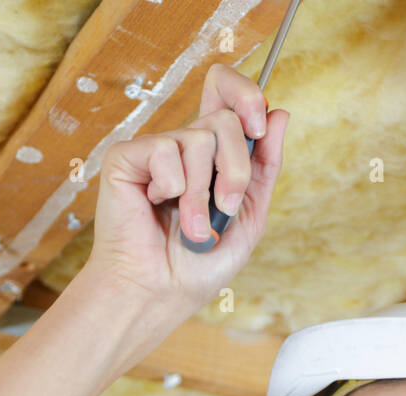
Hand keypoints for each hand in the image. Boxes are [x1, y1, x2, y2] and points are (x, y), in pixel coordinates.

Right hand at [85, 63, 289, 320]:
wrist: (161, 292)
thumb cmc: (199, 264)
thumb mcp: (249, 215)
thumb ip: (265, 166)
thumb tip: (279, 113)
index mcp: (213, 154)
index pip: (226, 92)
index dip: (246, 95)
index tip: (259, 127)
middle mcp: (183, 145)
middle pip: (224, 119)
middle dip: (236, 170)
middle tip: (225, 207)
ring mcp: (154, 149)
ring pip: (198, 139)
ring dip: (202, 193)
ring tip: (192, 226)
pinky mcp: (126, 157)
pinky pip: (164, 150)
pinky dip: (171, 187)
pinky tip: (156, 206)